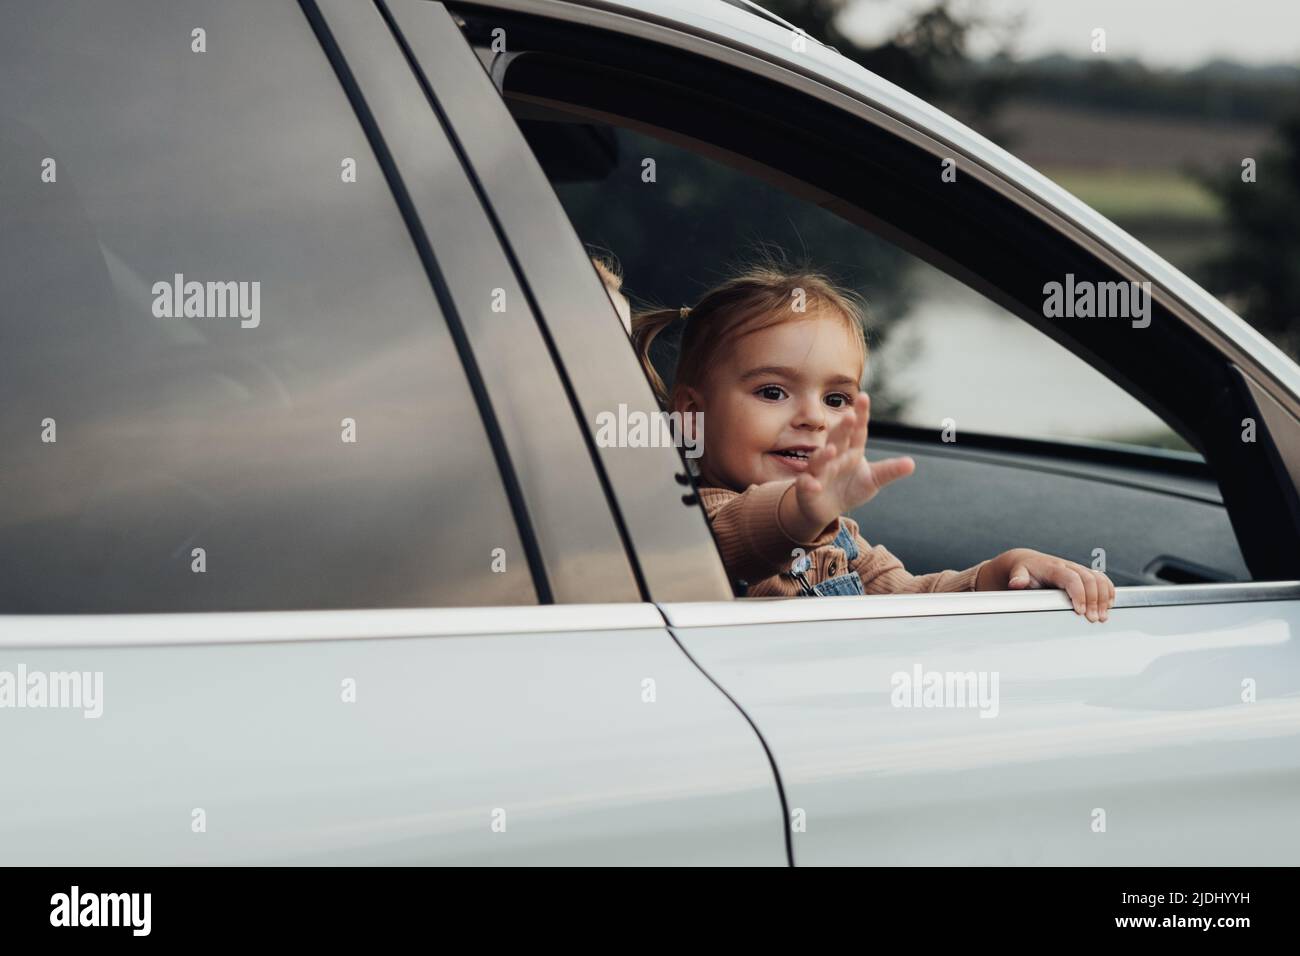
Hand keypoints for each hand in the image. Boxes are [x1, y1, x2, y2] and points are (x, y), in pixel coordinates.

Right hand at [779, 391, 915, 540]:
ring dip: (823, 455)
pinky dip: (808, 483)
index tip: (864, 397)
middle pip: (838, 439)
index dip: (861, 414)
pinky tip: (814, 485)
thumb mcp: (872, 480)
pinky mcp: (807, 487)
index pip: (857, 430)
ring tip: (832, 450)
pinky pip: (805, 483)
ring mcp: (818, 470)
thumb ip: (889, 470)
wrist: (825, 507)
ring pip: (818, 459)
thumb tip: (911, 463)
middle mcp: (834, 456)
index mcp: (851, 449)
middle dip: (842, 428)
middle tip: (849, 416)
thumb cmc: (849, 487)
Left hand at [977, 548, 1115, 621]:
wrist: (1029, 562)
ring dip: (1104, 598)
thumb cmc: (1024, 570)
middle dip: (1094, 601)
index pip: (1072, 578)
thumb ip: (1018, 578)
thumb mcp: (1018, 573)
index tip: (1080, 612)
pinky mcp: (1084, 574)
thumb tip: (1016, 583)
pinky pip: (1102, 579)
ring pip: (1099, 579)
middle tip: (1093, 619)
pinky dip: (1108, 591)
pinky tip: (1109, 605)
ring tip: (1102, 617)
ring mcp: (1078, 569)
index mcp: (1054, 568)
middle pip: (1089, 580)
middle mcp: (1069, 566)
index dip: (1079, 594)